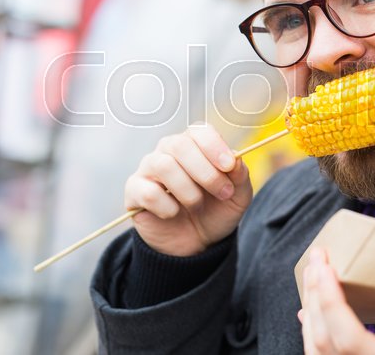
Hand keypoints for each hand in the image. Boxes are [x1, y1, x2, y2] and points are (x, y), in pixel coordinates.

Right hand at [124, 122, 252, 255]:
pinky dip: (167, 207)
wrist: (196, 243)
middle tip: (223, 193)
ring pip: (163, 166)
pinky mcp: (134, 191)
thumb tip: (236, 159)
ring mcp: (148, 169)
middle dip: (206, 172)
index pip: (199, 131)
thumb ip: (240, 175)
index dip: (215, 146)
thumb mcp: (238, 196)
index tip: (229, 166)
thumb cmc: (215, 211)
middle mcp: (168, 151)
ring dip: (188, 191)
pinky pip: (148, 193)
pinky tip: (174, 213)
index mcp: (194, 144)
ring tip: (198, 205)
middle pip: (180, 145)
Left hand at [299, 247, 374, 354]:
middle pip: (322, 339)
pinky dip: (312, 334)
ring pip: (315, 351)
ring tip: (315, 277)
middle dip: (314, 294)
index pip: (347, 336)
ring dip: (311, 311)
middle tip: (317, 258)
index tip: (324, 265)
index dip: (329, 299)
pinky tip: (311, 315)